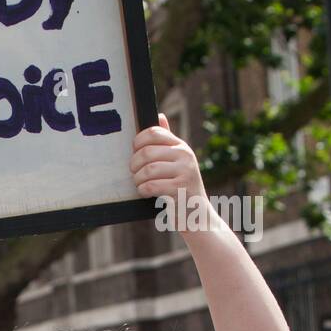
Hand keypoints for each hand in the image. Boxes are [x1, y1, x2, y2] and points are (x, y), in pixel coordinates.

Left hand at [131, 112, 208, 227]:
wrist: (197, 215)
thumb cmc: (179, 188)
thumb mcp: (176, 161)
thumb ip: (166, 142)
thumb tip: (159, 115)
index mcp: (181, 146)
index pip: (153, 133)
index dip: (137, 143)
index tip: (135, 155)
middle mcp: (185, 156)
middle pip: (146, 152)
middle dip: (134, 165)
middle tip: (135, 174)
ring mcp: (185, 172)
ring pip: (147, 170)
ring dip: (138, 180)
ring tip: (141, 185)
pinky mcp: (181, 189)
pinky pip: (151, 186)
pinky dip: (143, 191)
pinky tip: (146, 193)